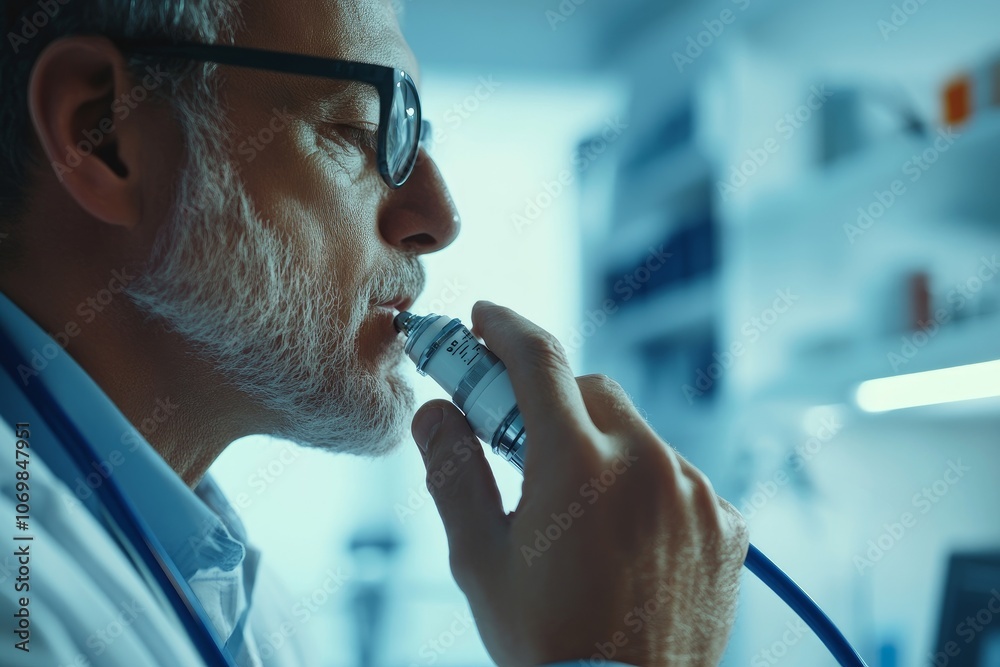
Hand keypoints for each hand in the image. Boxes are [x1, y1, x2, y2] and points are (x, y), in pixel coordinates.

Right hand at [410, 301, 748, 666]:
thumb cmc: (546, 643)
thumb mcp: (480, 561)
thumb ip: (455, 473)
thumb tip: (435, 414)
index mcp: (578, 465)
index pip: (538, 360)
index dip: (505, 329)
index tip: (486, 319)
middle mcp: (647, 464)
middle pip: (591, 391)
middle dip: (551, 401)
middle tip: (521, 440)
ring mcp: (694, 491)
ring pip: (637, 433)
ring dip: (602, 447)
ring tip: (578, 510)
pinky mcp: (725, 522)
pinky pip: (678, 475)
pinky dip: (646, 485)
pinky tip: (625, 536)